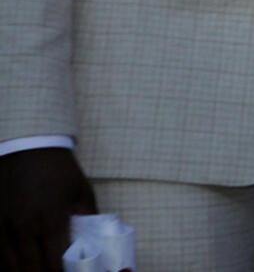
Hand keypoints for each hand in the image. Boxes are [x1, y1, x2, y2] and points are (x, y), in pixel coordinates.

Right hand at [0, 148, 96, 271]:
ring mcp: (3, 228)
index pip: (54, 263)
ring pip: (9, 267)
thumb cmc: (58, 168)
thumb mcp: (81, 190)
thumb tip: (93, 241)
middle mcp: (23, 228)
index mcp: (50, 220)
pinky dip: (7, 262)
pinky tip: (19, 261)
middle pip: (31, 270)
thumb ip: (87, 218)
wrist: (27, 145)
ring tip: (38, 267)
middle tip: (56, 270)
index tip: (71, 271)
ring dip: (25, 270)